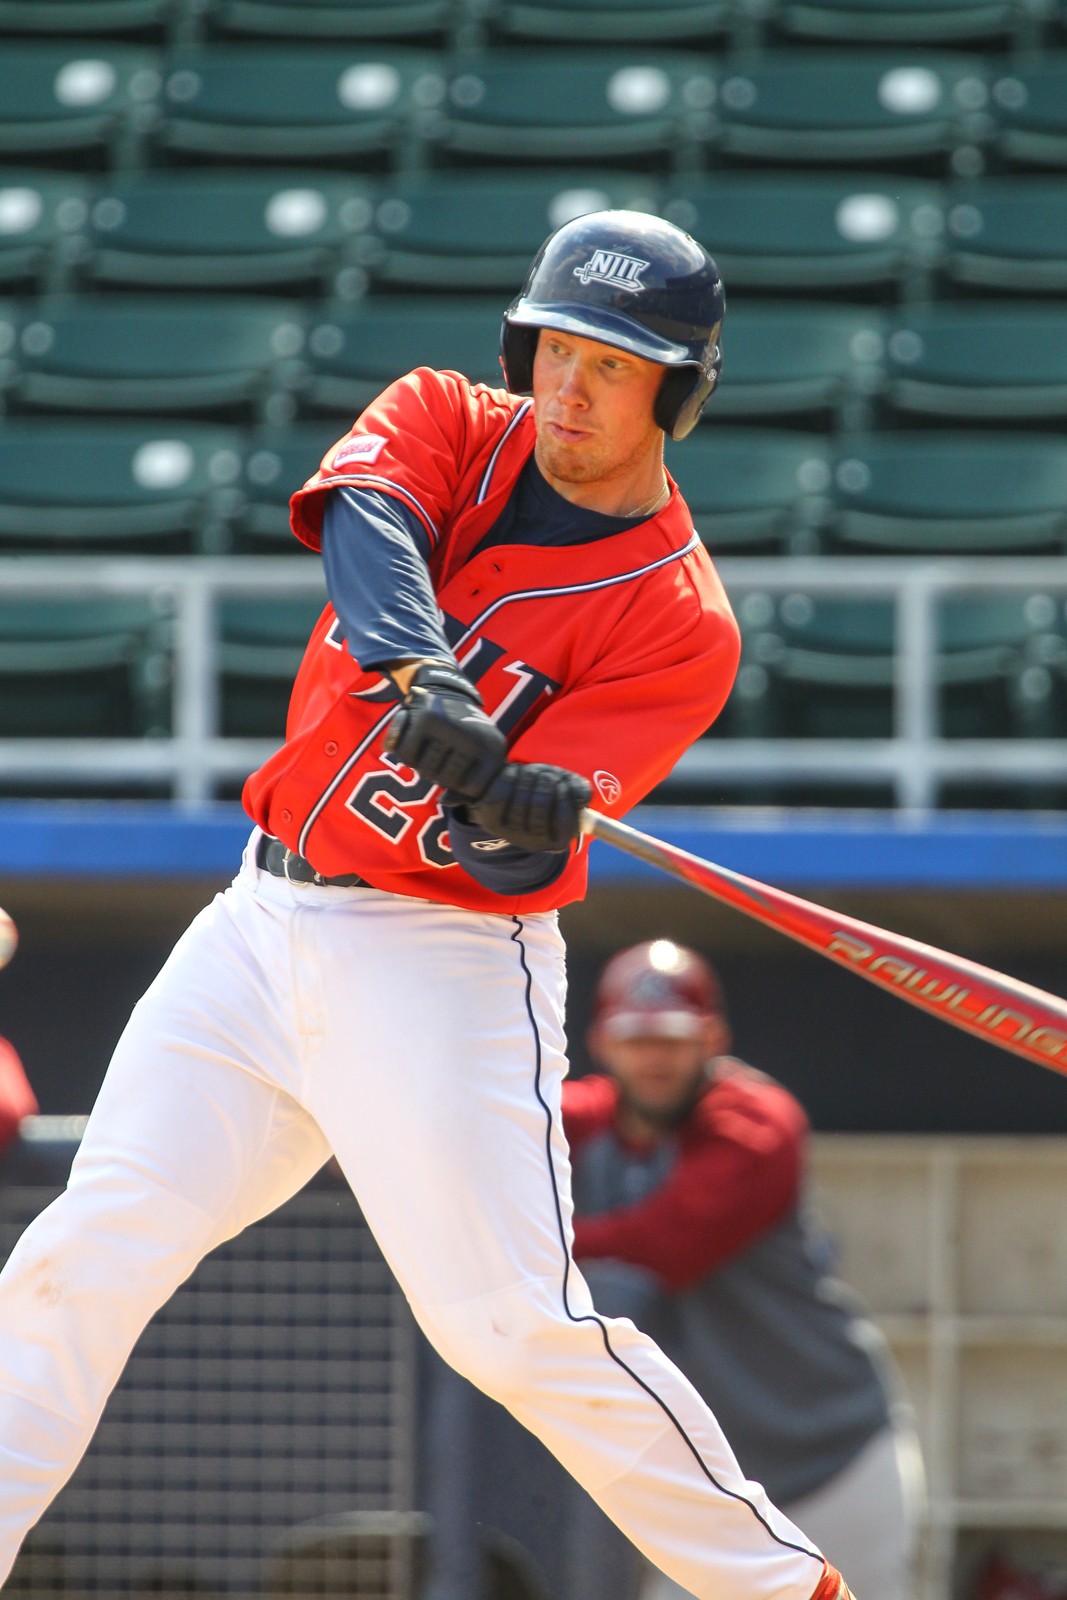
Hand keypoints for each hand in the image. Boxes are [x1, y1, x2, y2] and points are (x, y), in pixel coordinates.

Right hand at [384, 660, 505, 797]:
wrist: (449, 689)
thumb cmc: (465, 734)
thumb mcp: (476, 759)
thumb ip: (465, 787)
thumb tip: (447, 801)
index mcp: (494, 750)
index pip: (472, 790)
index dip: (460, 785)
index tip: (460, 770)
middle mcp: (476, 738)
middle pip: (445, 781)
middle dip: (438, 774)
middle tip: (440, 757)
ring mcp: (452, 728)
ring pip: (424, 771)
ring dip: (421, 765)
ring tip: (429, 749)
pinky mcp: (426, 719)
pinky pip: (407, 756)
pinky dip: (406, 754)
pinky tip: (414, 741)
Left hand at [463, 762, 591, 852]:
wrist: (514, 792)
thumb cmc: (547, 790)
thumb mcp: (569, 788)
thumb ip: (580, 791)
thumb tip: (580, 799)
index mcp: (559, 841)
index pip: (565, 820)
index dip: (565, 793)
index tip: (561, 781)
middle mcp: (535, 843)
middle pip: (541, 804)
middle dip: (545, 780)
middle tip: (544, 773)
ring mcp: (511, 834)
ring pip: (521, 799)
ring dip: (528, 776)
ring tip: (529, 771)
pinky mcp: (491, 822)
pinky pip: (499, 796)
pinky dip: (508, 778)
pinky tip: (513, 772)